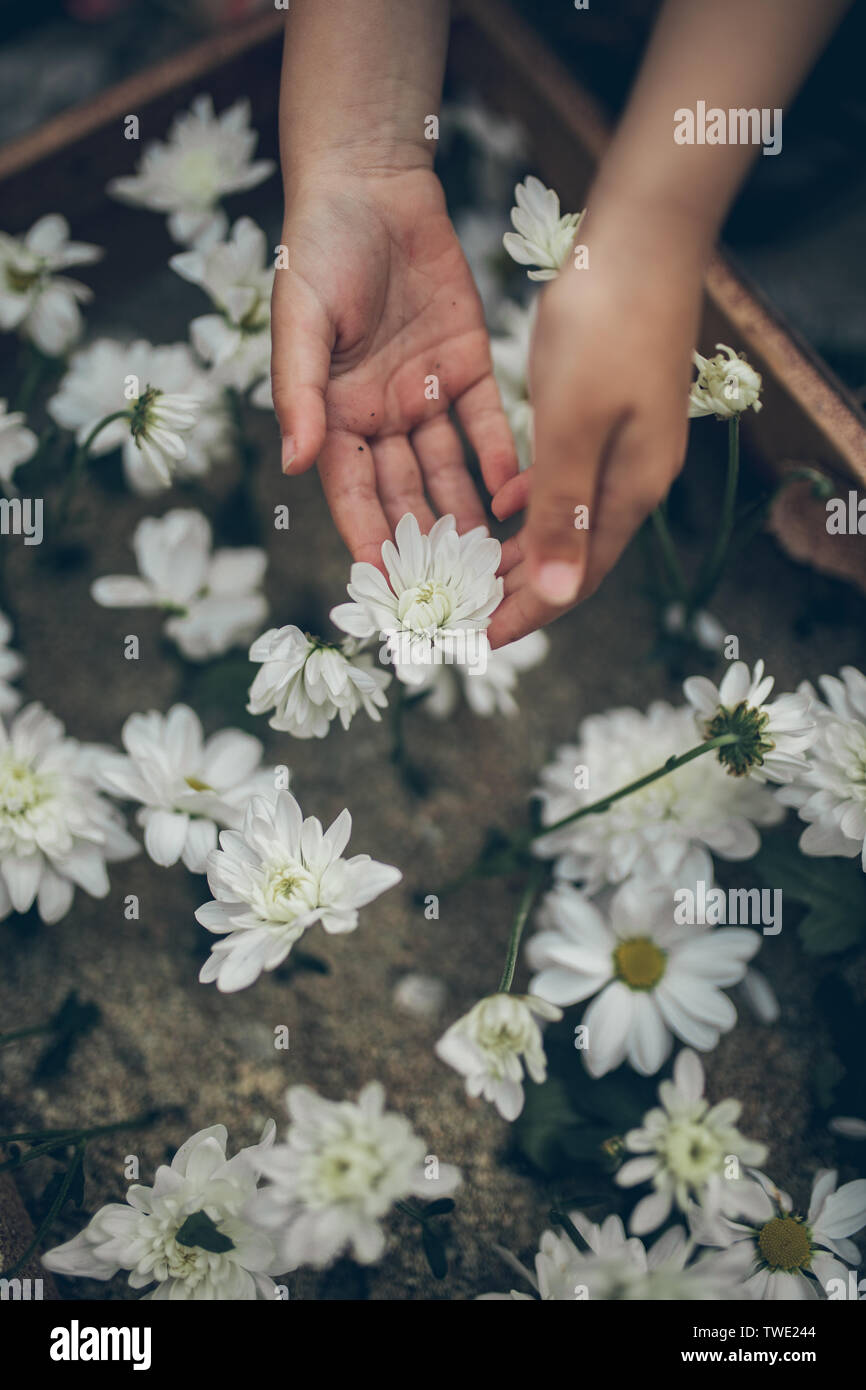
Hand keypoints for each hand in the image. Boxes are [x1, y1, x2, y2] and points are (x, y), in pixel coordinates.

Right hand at [270, 165, 517, 568]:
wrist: (370, 181)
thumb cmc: (316, 247)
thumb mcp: (298, 320)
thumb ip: (299, 393)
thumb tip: (295, 464)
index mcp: (334, 414)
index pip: (353, 493)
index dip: (369, 539)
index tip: (387, 587)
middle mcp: (381, 415)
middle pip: (405, 494)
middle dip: (425, 543)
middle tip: (452, 591)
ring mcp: (425, 394)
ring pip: (449, 470)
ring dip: (467, 514)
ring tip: (492, 561)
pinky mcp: (467, 364)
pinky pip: (486, 423)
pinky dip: (498, 458)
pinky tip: (512, 495)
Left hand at [488, 200, 706, 648]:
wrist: (643, 238)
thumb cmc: (606, 326)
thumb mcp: (573, 427)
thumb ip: (560, 513)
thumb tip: (552, 597)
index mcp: (627, 492)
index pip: (570, 579)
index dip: (521, 614)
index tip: (471, 640)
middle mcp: (629, 479)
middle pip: (565, 557)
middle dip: (511, 588)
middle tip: (456, 611)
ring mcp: (618, 444)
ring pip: (556, 518)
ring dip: (512, 546)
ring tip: (464, 570)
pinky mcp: (601, 411)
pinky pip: (556, 476)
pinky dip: (522, 498)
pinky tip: (492, 501)